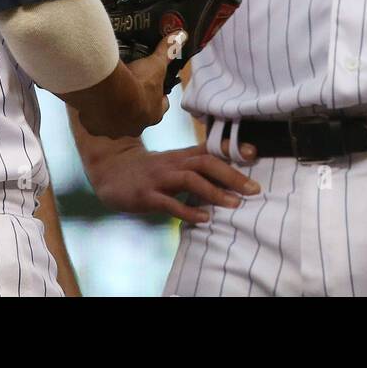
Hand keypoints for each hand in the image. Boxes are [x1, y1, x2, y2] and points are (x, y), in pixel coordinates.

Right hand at [76, 34, 178, 137]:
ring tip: (109, 93)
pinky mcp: (95, 128)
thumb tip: (182, 35)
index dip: (159, 96)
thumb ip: (167, 51)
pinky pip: (95, 122)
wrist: (108, 95)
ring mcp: (114, 130)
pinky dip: (95, 113)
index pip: (161, 107)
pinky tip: (93, 100)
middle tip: (128, 88)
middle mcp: (135, 127)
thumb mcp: (155, 64)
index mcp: (154, 115)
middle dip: (134, 106)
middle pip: (138, 117)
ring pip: (115, 122)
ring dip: (113, 111)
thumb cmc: (138, 82)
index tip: (154, 86)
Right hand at [89, 142, 261, 223]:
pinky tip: (204, 219)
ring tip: (235, 204)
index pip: (210, 148)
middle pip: (206, 163)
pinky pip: (169, 203)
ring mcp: (160, 178)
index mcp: (183, 155)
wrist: (112, 171)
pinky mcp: (146, 195)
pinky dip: (188, 211)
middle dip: (232, 175)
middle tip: (254, 189)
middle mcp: (174, 163)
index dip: (232, 149)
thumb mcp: (174, 162)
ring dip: (214, 192)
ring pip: (190, 179)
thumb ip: (197, 165)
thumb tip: (229, 174)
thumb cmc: (151, 170)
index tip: (255, 154)